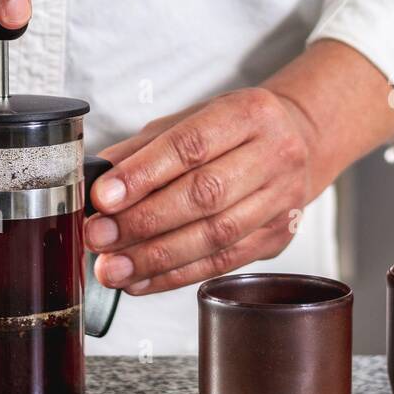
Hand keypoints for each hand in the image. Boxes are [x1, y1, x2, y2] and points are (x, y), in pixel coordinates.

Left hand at [86, 87, 314, 295]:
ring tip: (112, 268)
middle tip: (99, 236)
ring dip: (156, 258)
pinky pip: (223, 263)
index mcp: (249, 113)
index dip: (144, 174)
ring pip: (216, 236)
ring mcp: (281, 200)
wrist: (297, 140)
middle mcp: (274, 154)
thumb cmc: (233, 128)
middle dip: (144, 221)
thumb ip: (145, 146)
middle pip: (205, 195)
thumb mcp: (192, 118)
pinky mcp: (279, 238)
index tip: (102, 198)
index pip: (191, 145)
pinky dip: (176, 276)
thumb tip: (97, 176)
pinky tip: (141, 281)